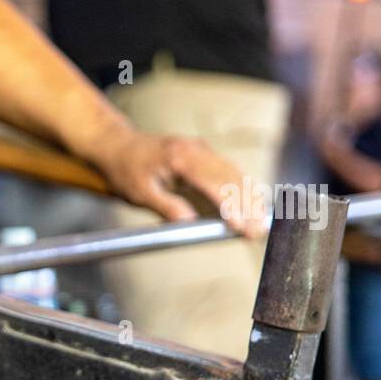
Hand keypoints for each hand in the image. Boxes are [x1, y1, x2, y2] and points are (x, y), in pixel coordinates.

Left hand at [90, 130, 266, 236]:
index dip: (232, 207)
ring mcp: (203, 150)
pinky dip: (243, 189)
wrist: (119, 147)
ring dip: (251, 198)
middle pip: (232, 178)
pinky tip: (252, 207)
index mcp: (180, 158)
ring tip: (261, 223)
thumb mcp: (140, 193)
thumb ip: (166, 206)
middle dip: (248, 206)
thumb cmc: (126, 170)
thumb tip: (190, 222)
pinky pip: (230, 172)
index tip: (242, 227)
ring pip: (236, 174)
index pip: (215, 184)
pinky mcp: (205, 155)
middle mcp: (197, 150)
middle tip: (258, 232)